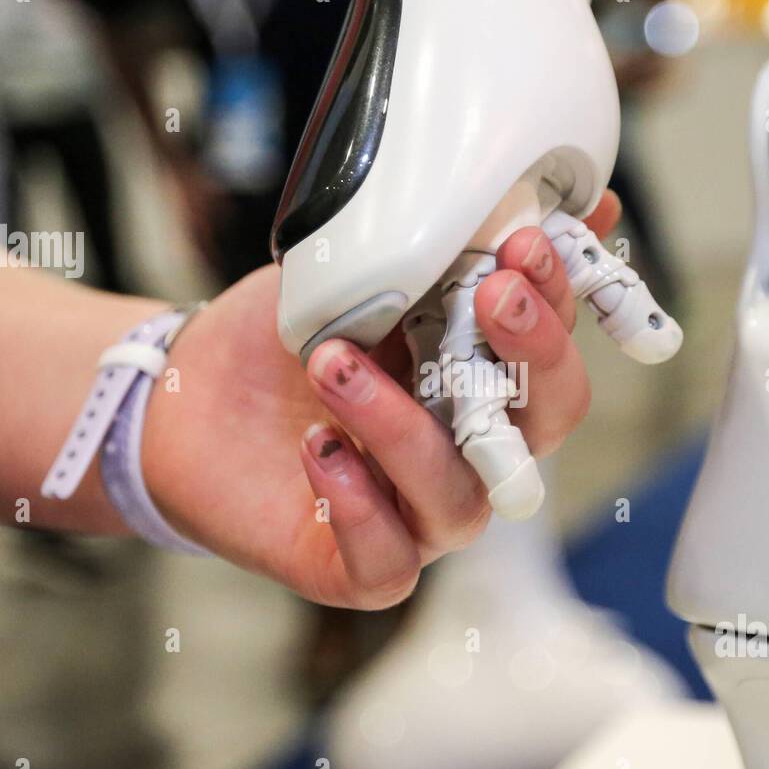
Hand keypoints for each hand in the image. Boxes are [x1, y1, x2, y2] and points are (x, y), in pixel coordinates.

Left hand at [142, 193, 622, 608]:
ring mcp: (417, 516)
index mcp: (482, 387)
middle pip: (544, 429)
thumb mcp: (362, 269)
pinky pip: (389, 563)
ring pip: (459, 499)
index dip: (555, 307)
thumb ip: (453, 242)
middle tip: (489, 292)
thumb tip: (581, 200)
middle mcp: (466, 456)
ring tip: (333, 363)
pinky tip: (317, 448)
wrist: (186, 396)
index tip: (524, 244)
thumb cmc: (284, 338)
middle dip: (531, 358)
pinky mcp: (356, 567)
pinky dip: (358, 507)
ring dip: (404, 427)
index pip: (554, 360)